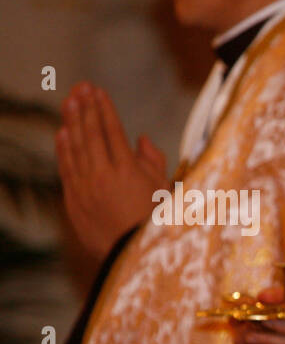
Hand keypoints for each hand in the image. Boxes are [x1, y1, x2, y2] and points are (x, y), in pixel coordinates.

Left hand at [55, 83, 166, 258]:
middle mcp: (103, 176)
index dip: (104, 109)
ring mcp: (85, 188)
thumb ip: (152, 161)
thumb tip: (141, 139)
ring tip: (69, 101)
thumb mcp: (163, 190)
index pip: (113, 131)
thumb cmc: (156, 223)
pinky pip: (66, 169)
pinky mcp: (74, 201)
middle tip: (80, 87)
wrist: (134, 255)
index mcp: (128, 171)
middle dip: (85, 108)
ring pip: (75, 148)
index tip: (98, 90)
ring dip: (71, 122)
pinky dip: (63, 149)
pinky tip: (62, 133)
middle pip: (91, 134)